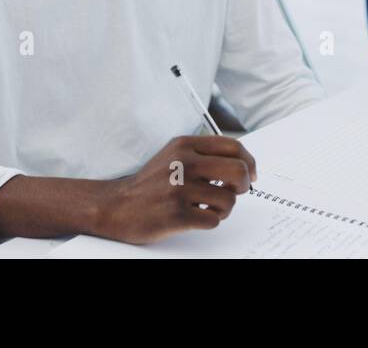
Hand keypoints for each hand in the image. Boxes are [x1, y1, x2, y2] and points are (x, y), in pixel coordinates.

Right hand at [94, 135, 256, 243]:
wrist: (116, 205)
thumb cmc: (150, 183)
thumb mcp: (173, 155)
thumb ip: (203, 154)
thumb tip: (243, 164)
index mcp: (185, 145)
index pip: (233, 147)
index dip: (249, 162)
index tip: (251, 174)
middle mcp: (183, 163)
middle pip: (238, 171)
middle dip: (243, 186)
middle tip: (235, 192)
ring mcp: (179, 188)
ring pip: (229, 199)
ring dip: (223, 208)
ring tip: (207, 208)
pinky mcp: (177, 213)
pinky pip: (214, 220)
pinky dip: (209, 221)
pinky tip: (195, 217)